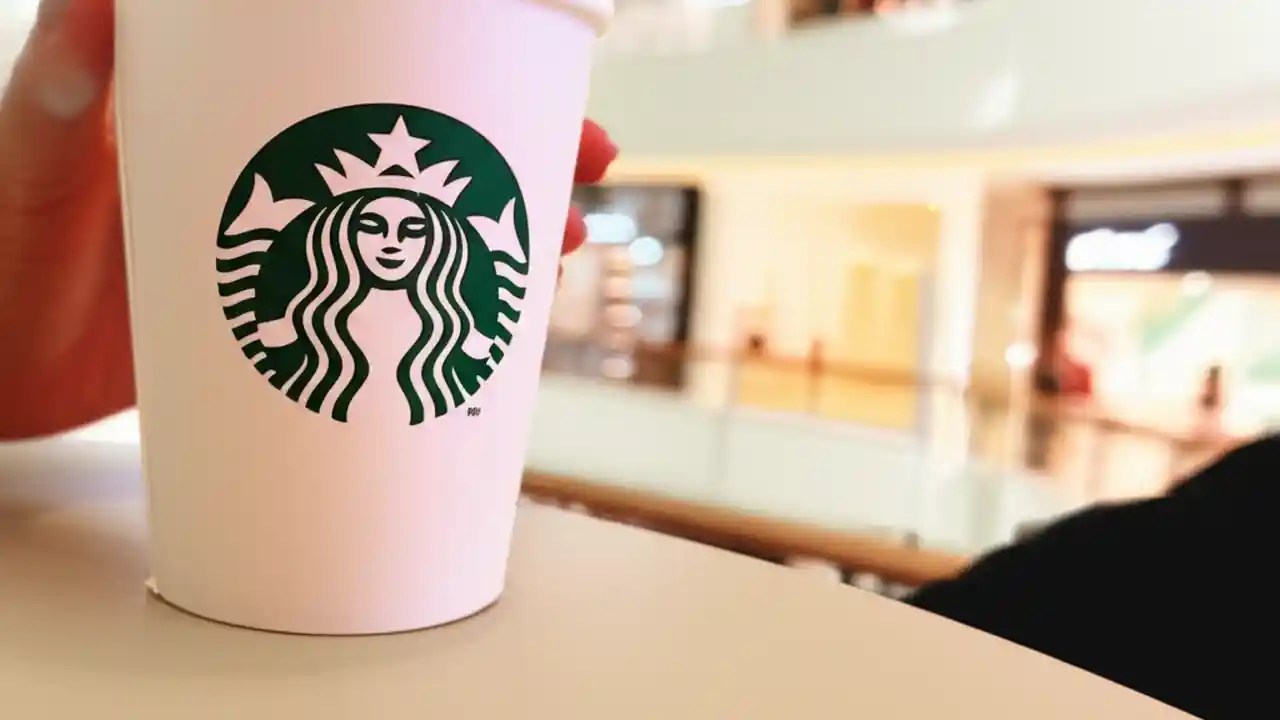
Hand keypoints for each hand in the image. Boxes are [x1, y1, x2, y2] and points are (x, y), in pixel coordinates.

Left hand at [0, 0, 616, 438]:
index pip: (357, 60)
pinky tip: (509, 310)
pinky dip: (458, 299)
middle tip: (590, 152)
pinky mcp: (302, 310)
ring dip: (505, 220)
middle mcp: (283, 165)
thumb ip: (60, 79)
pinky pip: (398, 298)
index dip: (442, 58)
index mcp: (231, 103)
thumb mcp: (28, 156)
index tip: (519, 56)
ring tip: (567, 231)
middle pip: (420, 141)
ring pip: (428, 222)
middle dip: (512, 144)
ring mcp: (301, 241)